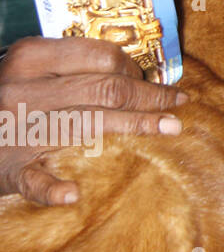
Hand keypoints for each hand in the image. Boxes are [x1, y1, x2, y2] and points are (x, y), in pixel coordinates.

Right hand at [0, 37, 187, 205]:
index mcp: (31, 58)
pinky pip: (33, 180)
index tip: (155, 79)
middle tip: (177, 103)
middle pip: (106, 89)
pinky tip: (74, 195)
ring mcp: (15, 130)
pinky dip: (52, 189)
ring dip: (136, 126)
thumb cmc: (5, 95)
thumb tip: (135, 72)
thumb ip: (70, 65)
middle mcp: (23, 90)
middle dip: (150, 96)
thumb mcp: (28, 68)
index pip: (102, 56)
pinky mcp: (8, 168)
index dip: (136, 68)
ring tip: (169, 127)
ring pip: (90, 125)